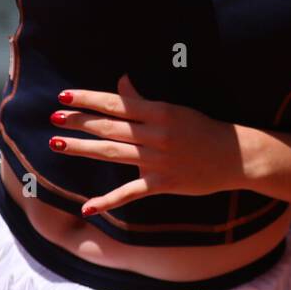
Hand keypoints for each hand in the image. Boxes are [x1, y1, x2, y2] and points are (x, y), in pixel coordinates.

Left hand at [47, 74, 243, 214]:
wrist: (236, 156)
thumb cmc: (205, 129)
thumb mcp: (176, 109)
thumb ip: (145, 100)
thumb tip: (121, 83)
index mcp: (160, 112)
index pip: (117, 103)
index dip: (89, 99)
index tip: (64, 96)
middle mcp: (157, 134)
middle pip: (109, 127)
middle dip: (79, 121)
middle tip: (53, 118)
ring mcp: (158, 160)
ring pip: (113, 153)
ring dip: (83, 148)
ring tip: (56, 143)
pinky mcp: (162, 183)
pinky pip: (131, 192)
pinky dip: (108, 200)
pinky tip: (86, 206)